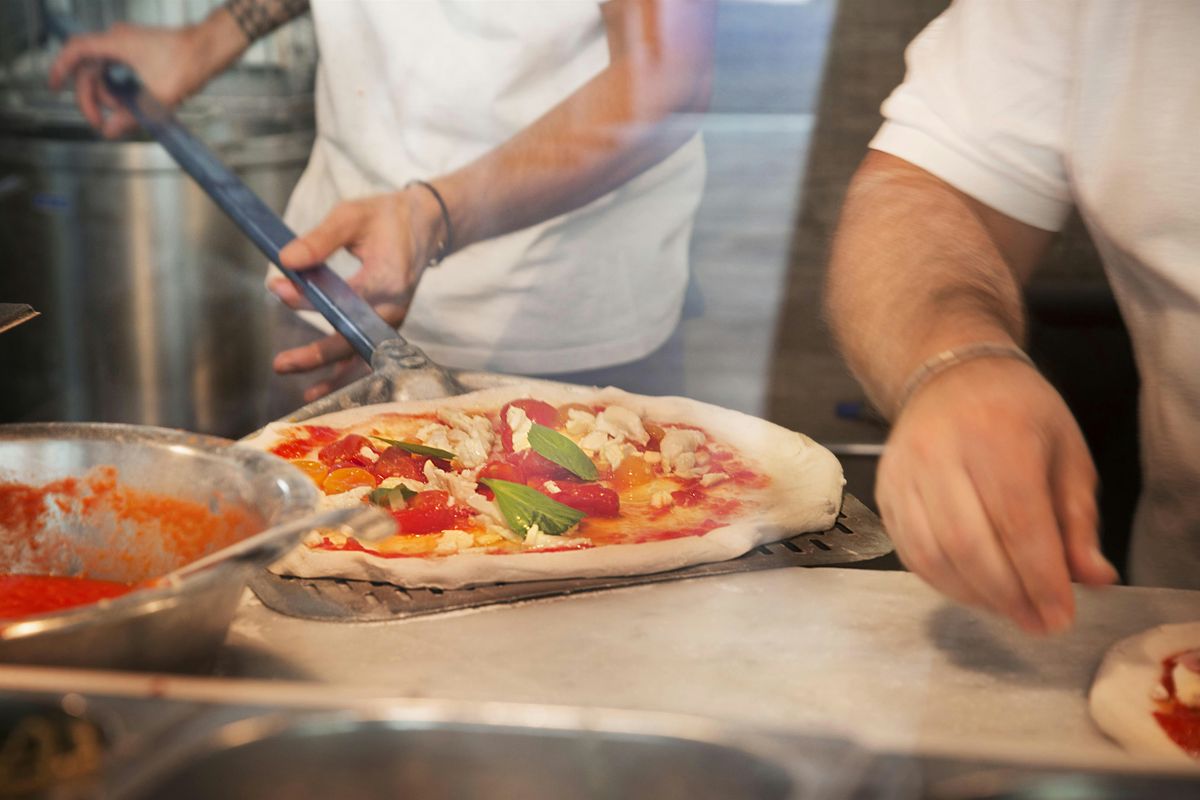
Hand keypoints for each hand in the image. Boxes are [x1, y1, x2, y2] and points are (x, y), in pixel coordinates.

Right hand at [48, 14, 244, 138]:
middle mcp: (119, 41)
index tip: (53, 87)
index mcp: (116, 44)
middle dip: (92, 98)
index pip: (76, 51)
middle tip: (100, 123)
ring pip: (107, 72)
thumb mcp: (158, 96)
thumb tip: (109, 132)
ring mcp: (131, 45)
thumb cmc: (189, 62)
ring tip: (124, 116)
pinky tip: (133, 106)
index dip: (61, 68)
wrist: (212, 48)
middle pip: (90, 69)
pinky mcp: (143, 52)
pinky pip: (122, 71)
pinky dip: (123, 89)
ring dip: (110, 96)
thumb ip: (130, 116)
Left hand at [269, 186, 446, 398]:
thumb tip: (286, 261)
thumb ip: (319, 239)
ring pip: (362, 355)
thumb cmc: (386, 218)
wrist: (425, 225)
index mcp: (389, 277)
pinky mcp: (388, 326)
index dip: (310, 299)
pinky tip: (320, 390)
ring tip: (304, 394)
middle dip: (317, 354)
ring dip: (332, 375)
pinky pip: (366, 354)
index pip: (346, 298)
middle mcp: (394, 307)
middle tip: (281, 363)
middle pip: (354, 337)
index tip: (278, 289)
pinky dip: (344, 374)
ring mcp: (394, 320)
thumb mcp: (352, 216)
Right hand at [876, 357, 1119, 634]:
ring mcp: (905, 471)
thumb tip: (1092, 578)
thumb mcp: (1066, 452)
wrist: (950, 374)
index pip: (1018, 521)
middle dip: (1008, 596)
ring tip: (1010, 609)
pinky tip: (974, 590)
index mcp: (998, 434)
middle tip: (1038, 623)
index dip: (1041, 578)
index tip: (1062, 616)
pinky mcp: (884, 490)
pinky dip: (943, 582)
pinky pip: (909, 551)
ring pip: (934, 553)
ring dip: (975, 595)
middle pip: (970, 544)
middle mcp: (941, 451)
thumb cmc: (1018, 413)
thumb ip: (1078, 519)